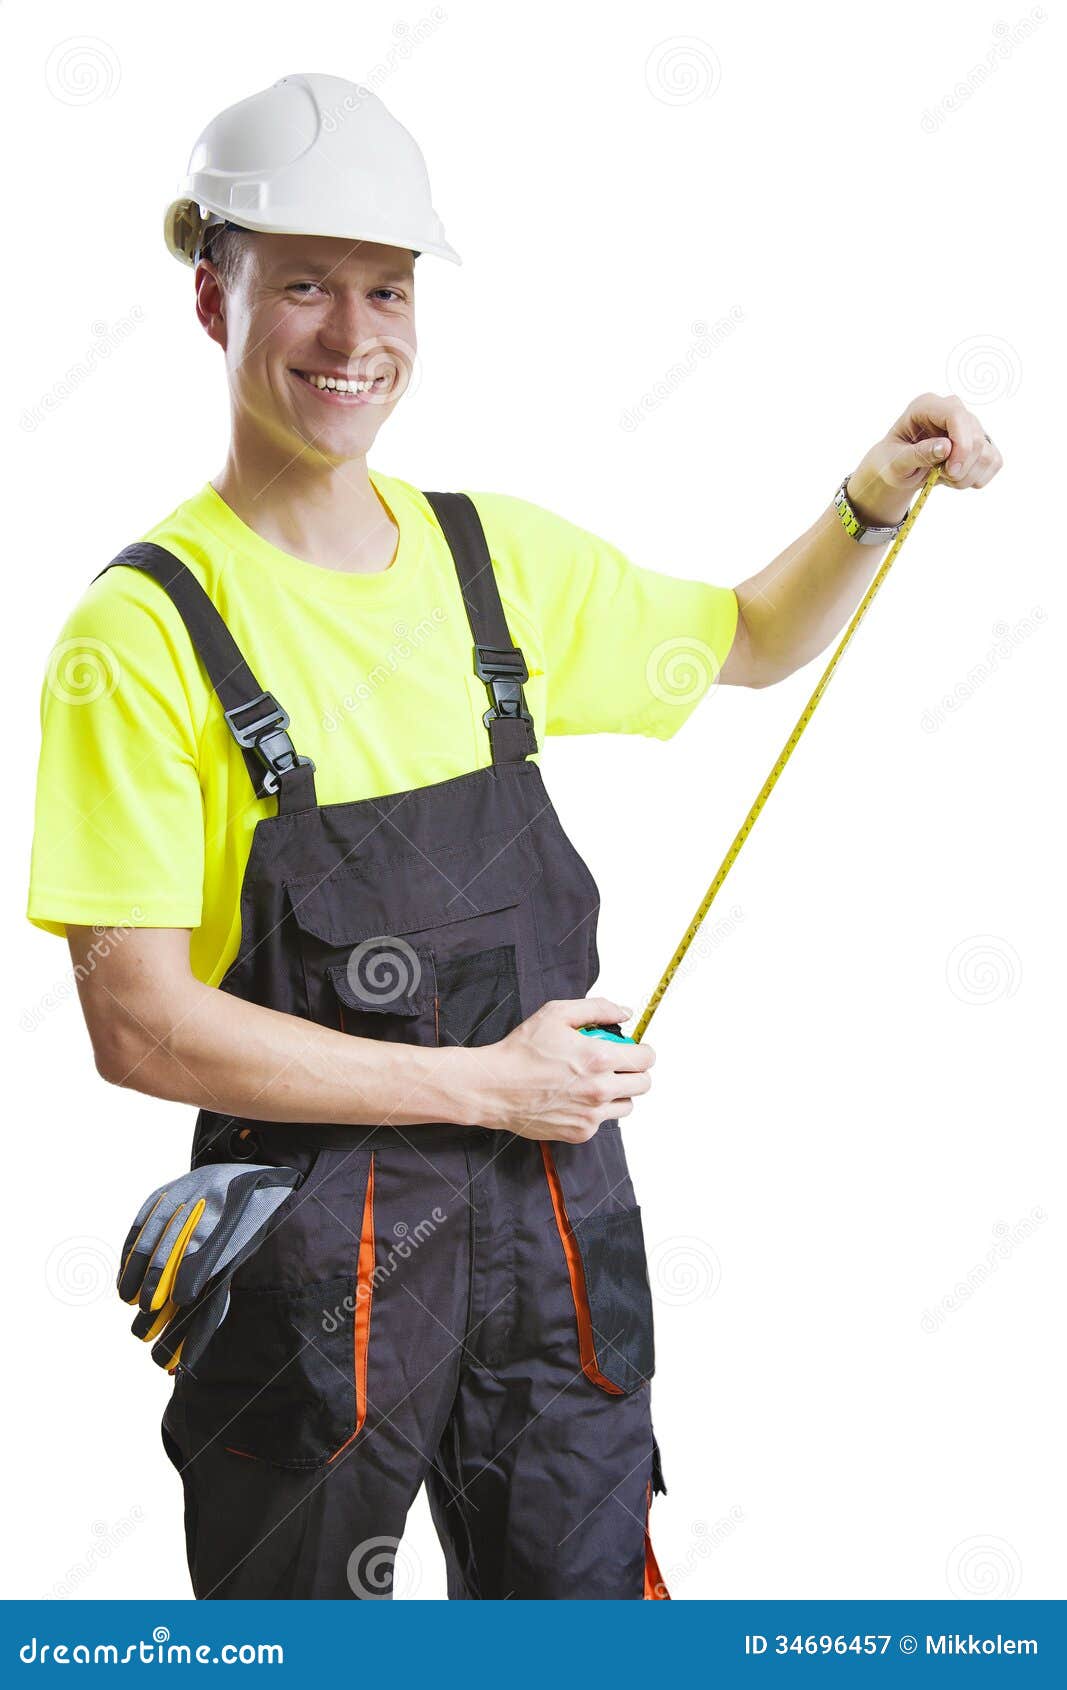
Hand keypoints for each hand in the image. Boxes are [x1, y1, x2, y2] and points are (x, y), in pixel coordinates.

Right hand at [477, 997, 655, 1143]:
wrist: (494, 1087)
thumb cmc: (522, 1050)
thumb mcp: (557, 1013)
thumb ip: (598, 1008)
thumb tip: (625, 1013)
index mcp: (599, 1059)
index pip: (646, 1058)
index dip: (642, 1051)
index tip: (633, 1050)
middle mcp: (600, 1089)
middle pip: (644, 1084)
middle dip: (635, 1072)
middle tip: (617, 1066)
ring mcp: (591, 1114)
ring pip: (627, 1105)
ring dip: (618, 1093)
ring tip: (594, 1082)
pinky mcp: (581, 1132)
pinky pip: (602, 1120)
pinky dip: (595, 1110)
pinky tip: (574, 1097)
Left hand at [849, 391, 1004, 525]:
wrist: (900, 468)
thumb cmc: (892, 462)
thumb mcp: (895, 463)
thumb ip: (917, 454)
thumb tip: (946, 447)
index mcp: (927, 406)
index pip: (956, 415)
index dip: (960, 444)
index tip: (950, 471)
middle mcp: (953, 410)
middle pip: (975, 439)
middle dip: (960, 468)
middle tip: (939, 476)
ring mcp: (971, 425)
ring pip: (987, 455)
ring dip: (967, 477)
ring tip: (944, 476)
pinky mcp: (982, 442)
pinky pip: (994, 463)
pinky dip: (976, 478)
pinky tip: (957, 477)